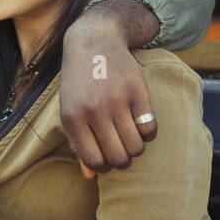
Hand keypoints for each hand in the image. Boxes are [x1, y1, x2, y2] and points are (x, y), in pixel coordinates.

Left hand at [59, 14, 157, 176]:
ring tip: (130, 138)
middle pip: (119, 158)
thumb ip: (78, 143)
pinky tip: (140, 124)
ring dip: (136, 149)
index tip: (106, 160)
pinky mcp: (138, 92)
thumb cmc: (79, 83)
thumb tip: (90, 176)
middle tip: (121, 151)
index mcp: (73, 118)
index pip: (94, 161)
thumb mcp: (70, 111)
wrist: (94, 42)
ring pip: (136, 147)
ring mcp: (117, 101)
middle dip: (122, 161)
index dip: (103, 167)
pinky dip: (148, 133)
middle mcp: (94, 111)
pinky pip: (150, 128)